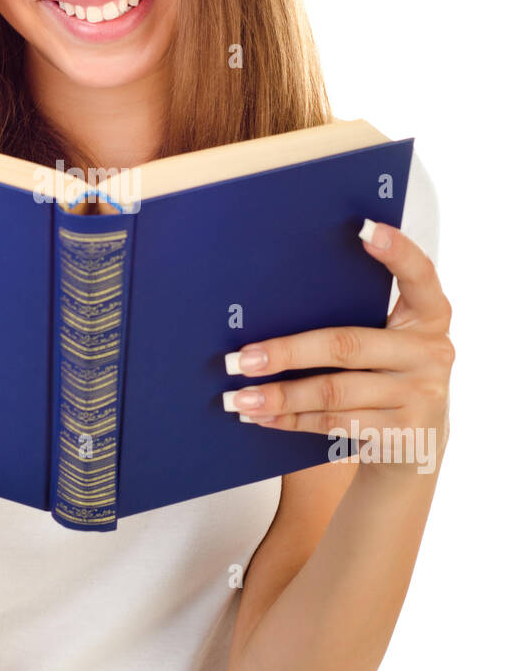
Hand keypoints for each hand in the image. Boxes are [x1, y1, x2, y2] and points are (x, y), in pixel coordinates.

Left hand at [223, 221, 454, 474]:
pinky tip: (260, 416)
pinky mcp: (403, 434)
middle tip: (240, 358)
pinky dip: (291, 419)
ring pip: (334, 392)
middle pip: (347, 345)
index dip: (397, 251)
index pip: (420, 275)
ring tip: (239, 396)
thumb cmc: (388, 374)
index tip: (364, 228)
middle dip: (287, 352)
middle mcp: (431, 352)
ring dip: (280, 395)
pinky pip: (334, 423)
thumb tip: (277, 302)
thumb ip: (359, 318)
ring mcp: (421, 395)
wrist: (419, 442)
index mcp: (429, 316)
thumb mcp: (389, 340)